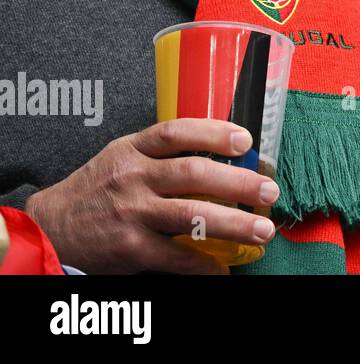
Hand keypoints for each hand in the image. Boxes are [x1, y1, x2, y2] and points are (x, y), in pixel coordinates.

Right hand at [25, 119, 279, 273]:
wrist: (50, 226)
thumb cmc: (97, 188)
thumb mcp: (122, 157)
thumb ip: (163, 153)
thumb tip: (224, 156)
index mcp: (132, 150)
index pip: (176, 133)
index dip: (213, 133)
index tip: (246, 142)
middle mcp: (133, 178)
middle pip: (193, 173)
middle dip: (238, 183)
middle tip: (269, 191)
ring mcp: (130, 213)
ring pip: (191, 216)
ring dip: (233, 224)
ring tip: (262, 230)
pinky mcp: (128, 247)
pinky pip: (174, 256)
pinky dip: (203, 264)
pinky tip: (223, 267)